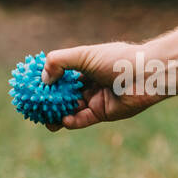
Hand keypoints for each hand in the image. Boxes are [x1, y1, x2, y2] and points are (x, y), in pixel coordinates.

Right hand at [41, 42, 168, 130]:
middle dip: (47, 101)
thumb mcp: (84, 55)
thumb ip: (60, 62)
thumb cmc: (119, 60)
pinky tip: (63, 120)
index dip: (45, 81)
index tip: (30, 87)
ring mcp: (94, 99)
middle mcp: (88, 83)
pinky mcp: (102, 113)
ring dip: (55, 114)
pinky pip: (81, 120)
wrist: (148, 74)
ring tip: (44, 118)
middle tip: (33, 107)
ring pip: (69, 109)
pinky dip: (71, 121)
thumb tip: (43, 78)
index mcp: (84, 67)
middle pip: (62, 95)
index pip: (59, 75)